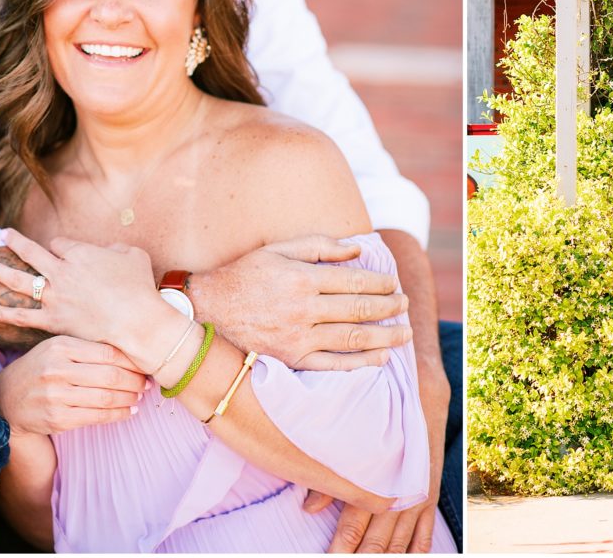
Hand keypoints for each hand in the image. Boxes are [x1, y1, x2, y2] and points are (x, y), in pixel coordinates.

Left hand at [0, 229, 165, 362]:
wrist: (136, 321)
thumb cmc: (140, 288)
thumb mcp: (134, 256)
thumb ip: (116, 248)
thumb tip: (107, 249)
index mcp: (81, 253)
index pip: (59, 244)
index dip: (60, 247)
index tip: (62, 251)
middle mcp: (62, 272)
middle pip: (30, 253)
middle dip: (14, 242)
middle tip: (2, 235)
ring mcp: (54, 297)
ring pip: (17, 279)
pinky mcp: (52, 321)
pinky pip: (20, 316)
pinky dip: (1, 312)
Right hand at [0, 335, 147, 436]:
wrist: (5, 399)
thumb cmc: (41, 368)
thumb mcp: (57, 349)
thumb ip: (88, 348)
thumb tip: (132, 352)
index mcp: (60, 346)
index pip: (107, 352)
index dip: (132, 361)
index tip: (146, 364)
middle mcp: (56, 369)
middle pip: (110, 375)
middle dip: (135, 381)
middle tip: (148, 383)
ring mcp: (55, 396)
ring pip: (106, 397)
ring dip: (129, 398)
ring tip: (140, 396)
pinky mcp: (56, 419)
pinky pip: (96, 417)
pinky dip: (118, 414)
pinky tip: (129, 411)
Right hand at [197, 236, 412, 369]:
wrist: (206, 312)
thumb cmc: (244, 275)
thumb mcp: (278, 249)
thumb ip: (320, 247)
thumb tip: (358, 249)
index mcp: (302, 278)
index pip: (354, 281)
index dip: (380, 282)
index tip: (394, 283)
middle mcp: (303, 309)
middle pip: (359, 309)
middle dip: (389, 307)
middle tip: (405, 305)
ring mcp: (298, 338)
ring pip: (352, 338)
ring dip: (384, 336)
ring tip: (404, 332)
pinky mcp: (291, 361)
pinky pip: (333, 365)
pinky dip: (360, 363)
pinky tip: (380, 358)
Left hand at [308, 350, 447, 552]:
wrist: (421, 392)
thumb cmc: (378, 413)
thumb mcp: (350, 436)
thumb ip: (330, 473)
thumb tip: (308, 508)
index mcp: (375, 479)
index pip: (353, 528)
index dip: (341, 550)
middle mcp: (398, 492)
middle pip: (377, 543)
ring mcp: (417, 497)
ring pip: (400, 543)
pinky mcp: (430, 495)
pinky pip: (426, 532)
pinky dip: (418, 551)